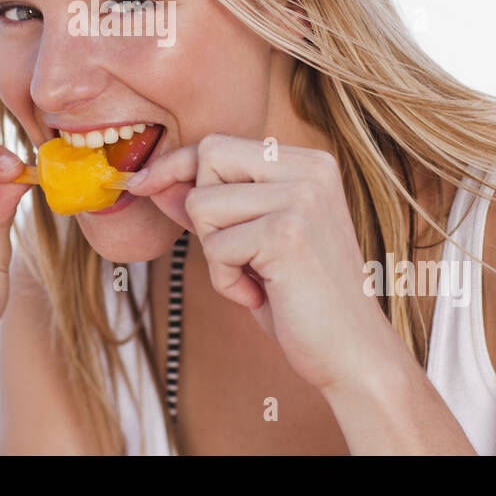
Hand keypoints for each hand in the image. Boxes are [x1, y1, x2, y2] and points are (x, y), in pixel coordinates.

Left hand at [126, 133, 383, 392]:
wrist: (352, 352)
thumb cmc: (299, 297)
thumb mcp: (249, 241)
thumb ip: (209, 205)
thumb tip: (153, 181)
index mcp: (308, 163)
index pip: (219, 143)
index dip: (176, 164)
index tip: (143, 184)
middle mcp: (310, 170)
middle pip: (209, 157)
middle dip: (202, 210)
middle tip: (238, 253)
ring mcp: (302, 197)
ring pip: (203, 203)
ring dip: (215, 252)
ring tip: (255, 276)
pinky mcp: (288, 232)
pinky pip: (216, 246)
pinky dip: (225, 281)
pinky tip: (261, 295)